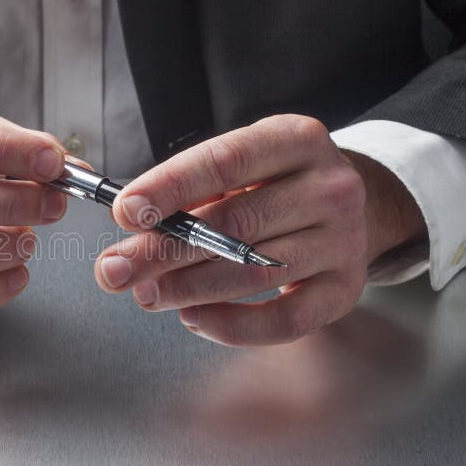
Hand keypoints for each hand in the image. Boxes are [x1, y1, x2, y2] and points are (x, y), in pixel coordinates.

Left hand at [94, 115, 424, 345]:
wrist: (350, 208)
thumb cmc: (275, 184)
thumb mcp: (243, 166)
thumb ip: (193, 190)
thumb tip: (131, 225)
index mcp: (296, 139)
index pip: (225, 161)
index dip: (169, 187)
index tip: (124, 211)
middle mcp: (329, 187)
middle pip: (234, 224)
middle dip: (163, 250)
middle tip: (114, 269)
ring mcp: (343, 241)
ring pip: (253, 272)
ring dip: (188, 289)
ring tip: (145, 294)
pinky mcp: (344, 290)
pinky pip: (284, 320)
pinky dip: (232, 326)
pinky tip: (193, 317)